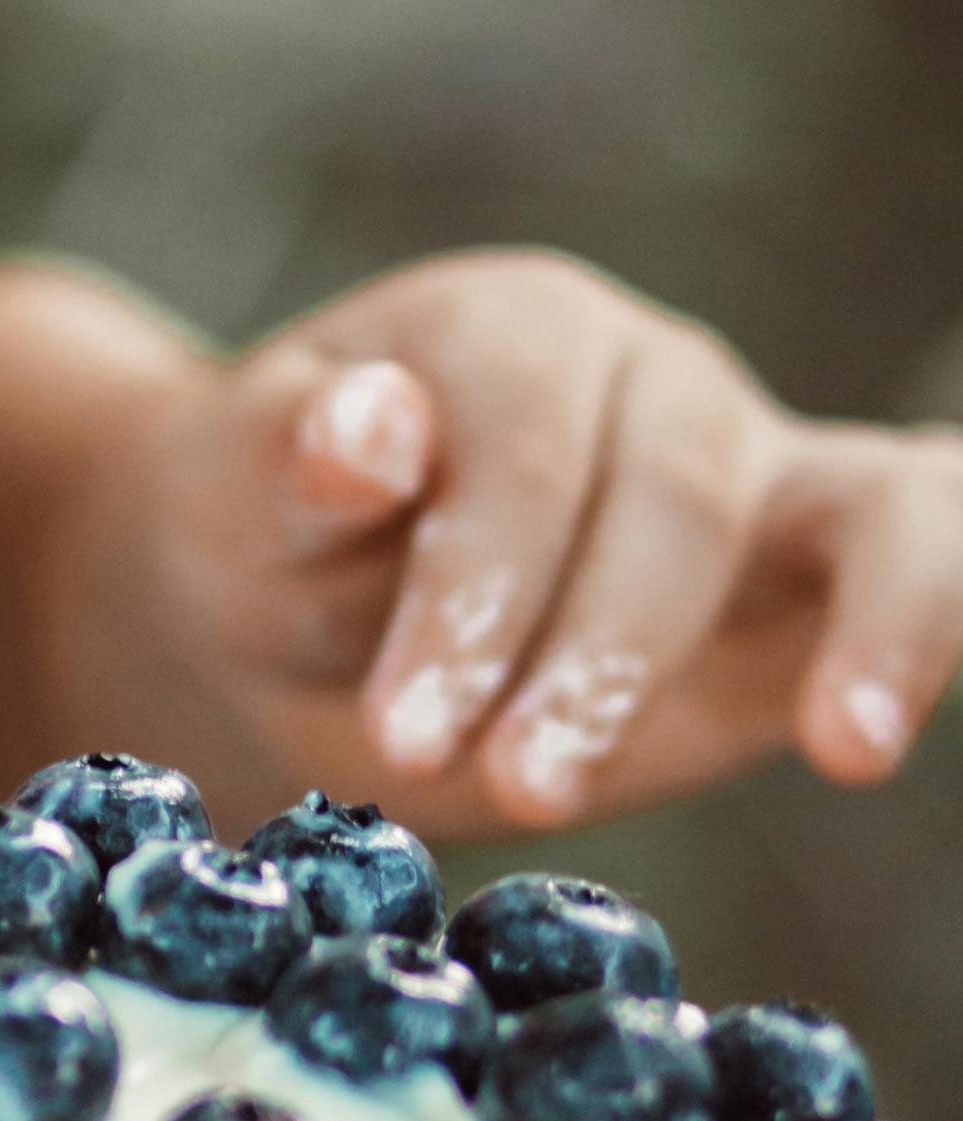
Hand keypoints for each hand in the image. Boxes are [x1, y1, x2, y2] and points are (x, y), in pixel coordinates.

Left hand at [120, 251, 962, 838]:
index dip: (478, 597)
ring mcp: (759, 467)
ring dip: (860, 630)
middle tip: (516, 791)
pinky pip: (939, 542)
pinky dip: (959, 600)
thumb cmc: (268, 542)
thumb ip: (289, 460)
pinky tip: (927, 694)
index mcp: (512, 329)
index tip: (407, 736)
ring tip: (848, 744)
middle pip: (678, 501)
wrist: (301, 614)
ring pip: (871, 508)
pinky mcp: (826, 575)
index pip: (527, 451)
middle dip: (601, 662)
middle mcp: (653, 377)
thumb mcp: (230, 504)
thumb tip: (371, 423)